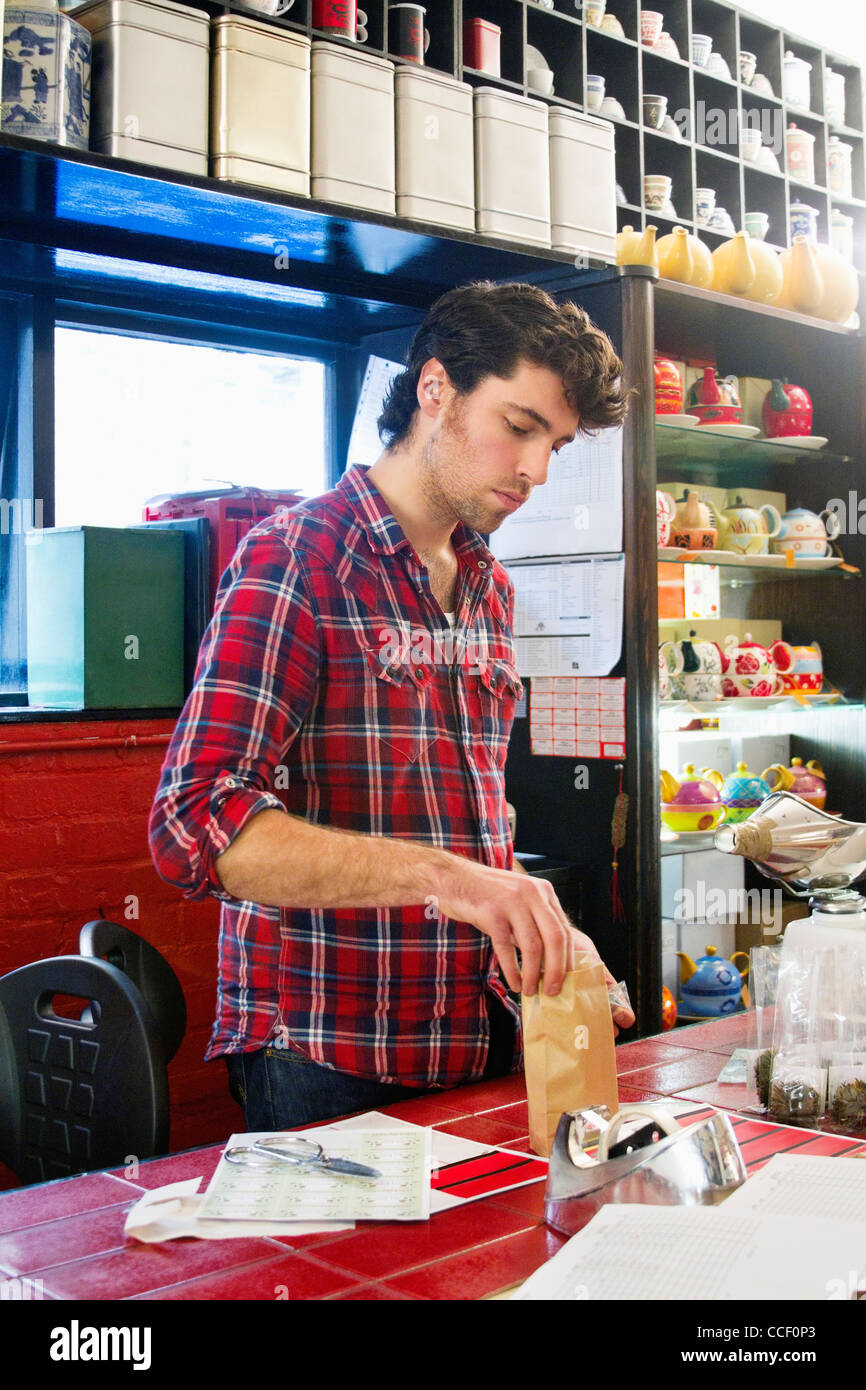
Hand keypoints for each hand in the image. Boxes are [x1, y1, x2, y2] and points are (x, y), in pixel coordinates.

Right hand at [436, 859, 631, 1022]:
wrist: (454, 878)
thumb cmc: (487, 894)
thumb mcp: (519, 900)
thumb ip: (536, 921)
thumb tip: (553, 960)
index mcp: (543, 891)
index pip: (564, 929)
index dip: (567, 958)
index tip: (566, 979)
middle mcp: (531, 894)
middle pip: (555, 938)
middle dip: (556, 970)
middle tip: (553, 991)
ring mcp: (511, 902)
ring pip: (532, 946)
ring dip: (533, 974)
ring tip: (530, 991)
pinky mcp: (491, 913)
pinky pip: (506, 949)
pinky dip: (512, 971)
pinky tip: (514, 983)